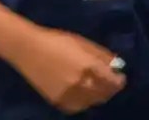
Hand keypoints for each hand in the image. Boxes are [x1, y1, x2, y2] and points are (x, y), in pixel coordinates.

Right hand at [9, 26, 126, 113]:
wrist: (29, 49)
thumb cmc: (58, 40)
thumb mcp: (84, 43)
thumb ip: (102, 55)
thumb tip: (116, 65)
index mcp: (89, 66)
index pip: (112, 81)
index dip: (119, 81)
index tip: (120, 77)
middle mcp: (80, 83)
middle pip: (104, 93)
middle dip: (110, 88)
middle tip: (110, 83)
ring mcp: (68, 94)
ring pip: (91, 102)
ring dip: (98, 96)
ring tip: (97, 88)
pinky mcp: (56, 100)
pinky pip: (76, 107)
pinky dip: (83, 103)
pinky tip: (83, 95)